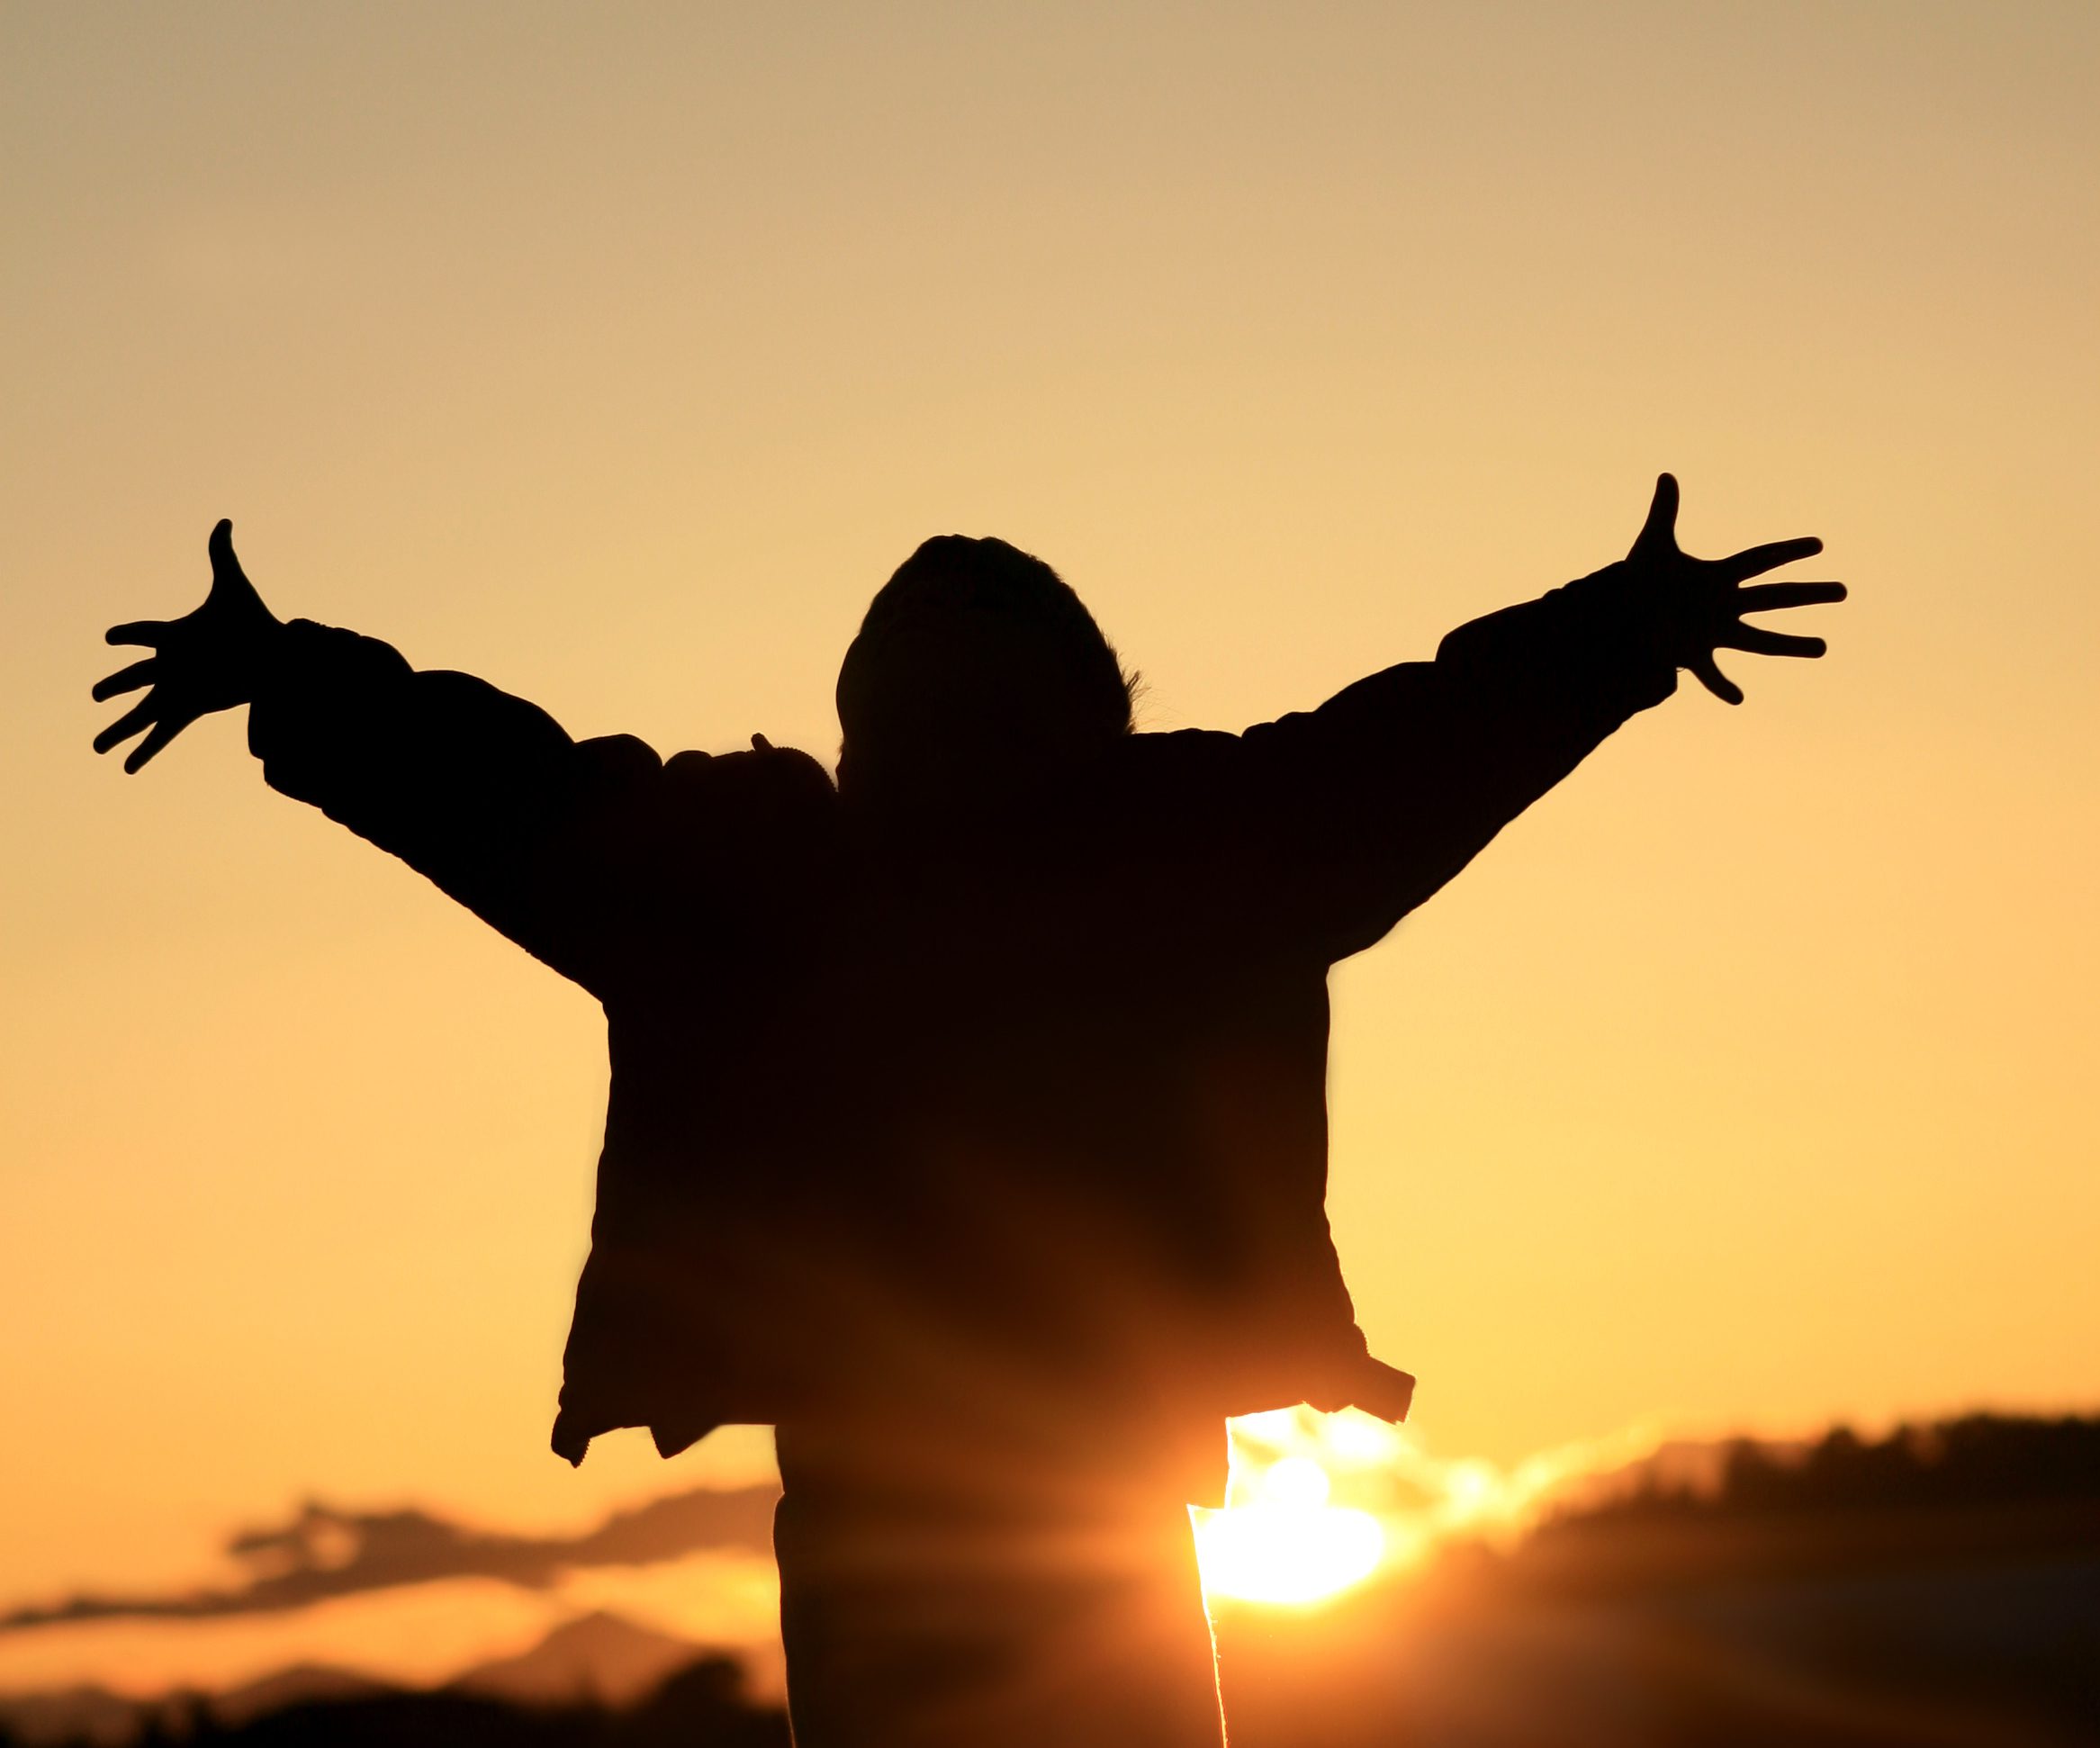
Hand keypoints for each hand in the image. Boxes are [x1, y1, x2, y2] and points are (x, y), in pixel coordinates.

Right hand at [94, 520, 284, 771]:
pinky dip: (146, 751)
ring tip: (97, 747)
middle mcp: (175, 666)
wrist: (278, 655)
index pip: (146, 633)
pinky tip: (128, 768)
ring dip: (120, 729)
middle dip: (114, 686)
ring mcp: (181, 690)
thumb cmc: (255, 622)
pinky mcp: (191, 708)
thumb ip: (222, 553)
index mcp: (177, 637)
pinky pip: (163, 732)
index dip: (127, 635)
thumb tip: (225, 520)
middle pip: (135, 677)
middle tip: (94, 694)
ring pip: (142, 711)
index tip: (108, 637)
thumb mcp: (232, 585)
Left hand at [1625, 473, 1845, 704]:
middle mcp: (1722, 605)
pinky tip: (1739, 700)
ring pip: (1758, 640)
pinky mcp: (1691, 654)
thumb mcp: (1652, 544)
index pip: (1759, 560)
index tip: (1819, 544)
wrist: (1618, 614)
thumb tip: (1666, 475)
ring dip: (1789, 643)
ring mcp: (1711, 632)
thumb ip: (1664, 512)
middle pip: (1773, 597)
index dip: (1787, 551)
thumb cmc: (1636, 580)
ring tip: (1824, 648)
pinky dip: (1722, 687)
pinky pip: (1710, 674)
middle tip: (1844, 590)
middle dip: (1807, 593)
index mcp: (1717, 577)